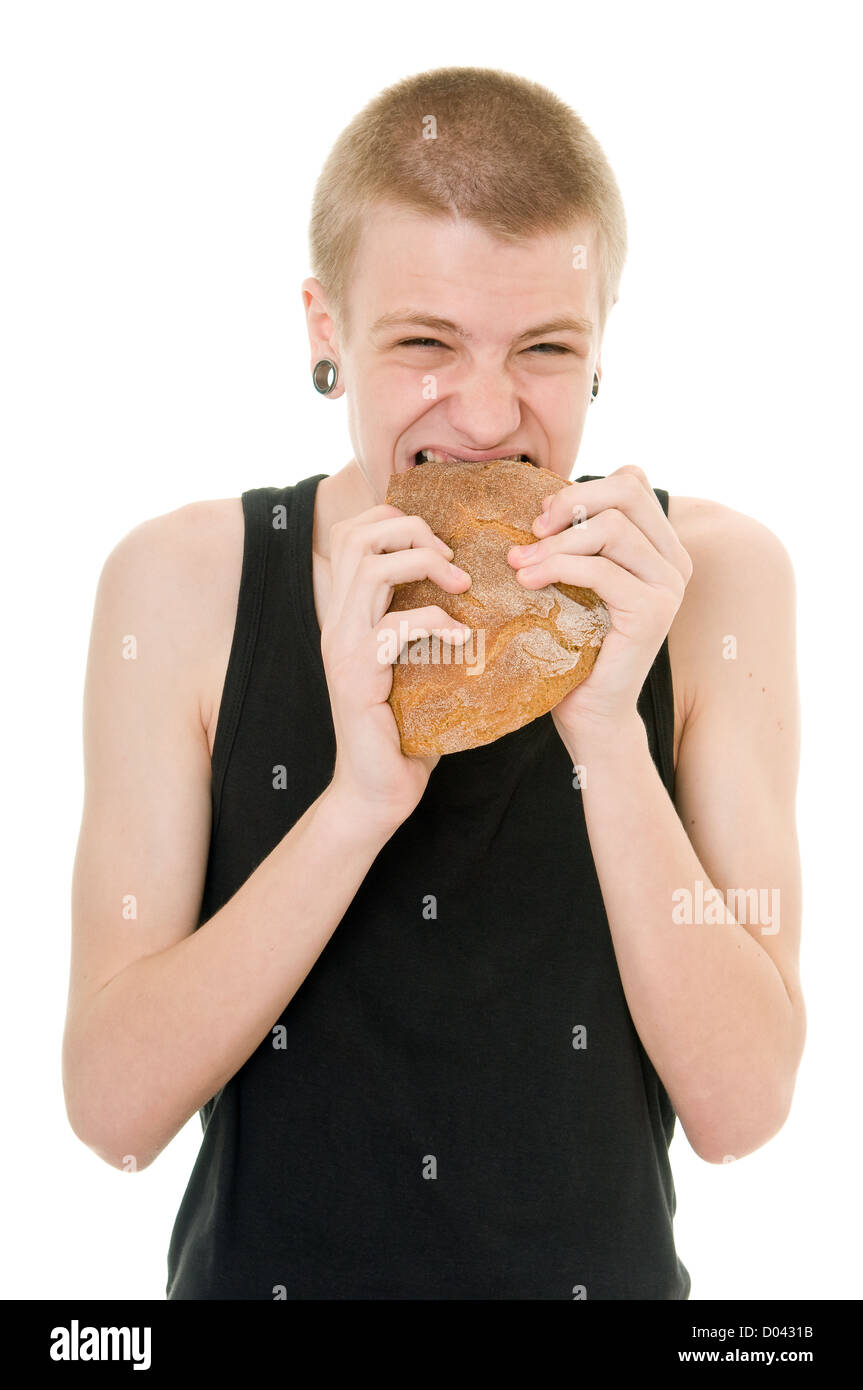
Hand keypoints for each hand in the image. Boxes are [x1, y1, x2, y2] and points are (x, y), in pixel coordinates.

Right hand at [321, 503, 471, 829]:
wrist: (375, 790)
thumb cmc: (404, 729)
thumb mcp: (414, 665)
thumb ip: (424, 625)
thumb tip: (474, 590)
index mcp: (347, 611)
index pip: (354, 532)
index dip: (398, 520)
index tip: (442, 546)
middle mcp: (337, 620)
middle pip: (357, 534)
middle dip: (411, 530)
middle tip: (452, 559)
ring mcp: (343, 646)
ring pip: (372, 566)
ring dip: (425, 564)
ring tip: (460, 585)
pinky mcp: (358, 675)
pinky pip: (396, 625)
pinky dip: (435, 621)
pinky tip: (461, 638)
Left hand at [505, 465, 691, 742]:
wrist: (590, 712)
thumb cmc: (574, 645)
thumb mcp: (576, 580)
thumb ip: (579, 539)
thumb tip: (544, 499)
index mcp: (660, 547)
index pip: (632, 481)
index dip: (583, 489)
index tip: (544, 518)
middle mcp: (675, 562)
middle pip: (626, 492)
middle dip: (570, 503)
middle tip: (531, 531)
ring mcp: (669, 586)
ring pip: (611, 528)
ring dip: (555, 543)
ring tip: (519, 565)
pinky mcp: (653, 613)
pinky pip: (601, 570)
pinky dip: (557, 568)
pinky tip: (527, 582)